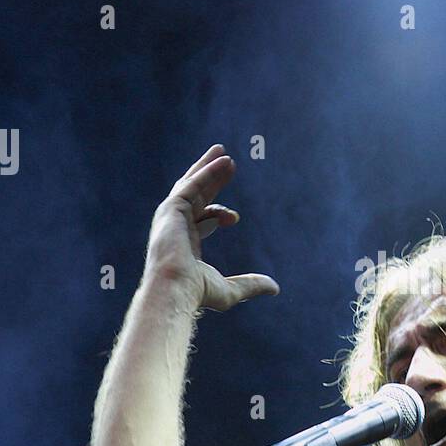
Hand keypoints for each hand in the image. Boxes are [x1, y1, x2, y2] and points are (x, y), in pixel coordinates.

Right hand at [142, 144, 279, 310]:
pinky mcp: (170, 209)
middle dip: (212, 179)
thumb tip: (275, 288)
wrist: (176, 289)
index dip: (219, 214)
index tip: (235, 219)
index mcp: (185, 245)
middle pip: (195, 196)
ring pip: (190, 184)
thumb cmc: (197, 294)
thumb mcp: (231, 290)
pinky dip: (205, 171)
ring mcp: (170, 218)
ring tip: (223, 151)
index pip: (201, 219)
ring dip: (208, 167)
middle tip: (229, 163)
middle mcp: (175, 228)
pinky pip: (190, 184)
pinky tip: (221, 160)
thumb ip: (252, 285)